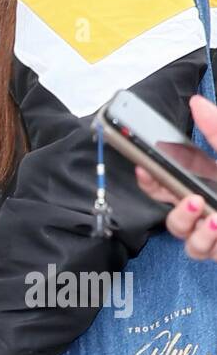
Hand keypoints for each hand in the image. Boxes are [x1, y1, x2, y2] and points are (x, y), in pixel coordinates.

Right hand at [134, 94, 216, 261]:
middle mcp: (206, 212)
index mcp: (203, 185)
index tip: (145, 166)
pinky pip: (205, 251)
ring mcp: (215, 234)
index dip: (149, 178)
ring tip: (207, 213)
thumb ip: (216, 131)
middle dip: (172, 209)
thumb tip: (198, 103)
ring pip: (185, 239)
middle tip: (188, 198)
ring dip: (191, 226)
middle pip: (170, 217)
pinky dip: (209, 238)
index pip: (165, 186)